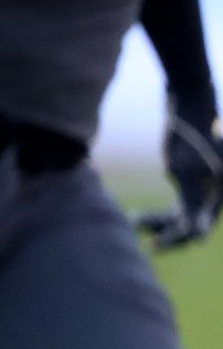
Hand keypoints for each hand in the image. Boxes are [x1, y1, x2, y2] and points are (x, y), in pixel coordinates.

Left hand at [136, 97, 222, 251]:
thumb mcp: (183, 170)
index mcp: (219, 195)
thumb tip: (196, 235)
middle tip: (144, 238)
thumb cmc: (188, 136)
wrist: (190, 102)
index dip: (178, 238)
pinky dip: (165, 212)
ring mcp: (205, 187)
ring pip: (185, 215)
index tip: (155, 245)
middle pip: (192, 223)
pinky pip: (181, 204)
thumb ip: (191, 202)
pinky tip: (141, 217)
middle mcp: (216, 194)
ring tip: (135, 223)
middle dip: (168, 231)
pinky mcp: (194, 180)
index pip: (198, 227)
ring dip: (163, 222)